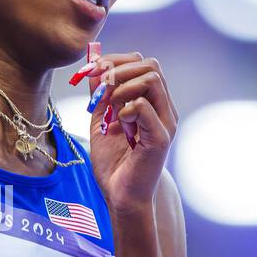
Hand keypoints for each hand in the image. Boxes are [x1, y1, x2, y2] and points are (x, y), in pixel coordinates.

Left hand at [82, 52, 178, 211]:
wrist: (120, 196)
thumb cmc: (114, 162)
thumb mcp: (101, 121)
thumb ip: (100, 96)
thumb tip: (95, 67)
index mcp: (152, 103)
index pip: (142, 64)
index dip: (116, 61)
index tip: (92, 71)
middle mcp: (163, 109)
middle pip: (151, 65)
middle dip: (119, 70)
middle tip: (100, 89)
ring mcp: (165, 122)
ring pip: (152, 79)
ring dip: (123, 87)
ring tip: (111, 109)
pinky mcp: (160, 138)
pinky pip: (143, 106)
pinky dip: (125, 109)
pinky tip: (117, 126)